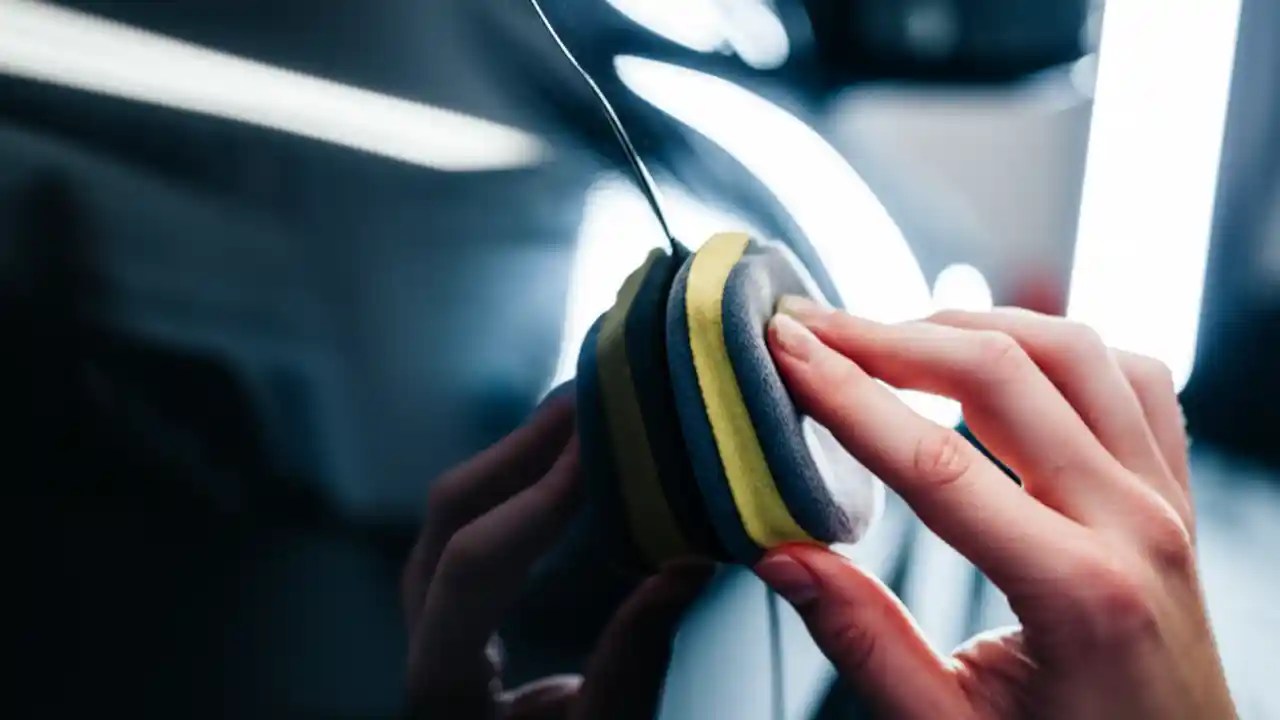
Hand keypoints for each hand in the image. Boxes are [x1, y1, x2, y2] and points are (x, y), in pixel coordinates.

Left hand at [402, 389, 712, 718]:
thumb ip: (633, 659)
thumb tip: (683, 564)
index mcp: (439, 684)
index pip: (474, 562)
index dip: (537, 495)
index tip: (597, 442)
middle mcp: (420, 640)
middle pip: (448, 517)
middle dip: (521, 447)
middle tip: (592, 392)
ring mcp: (430, 622)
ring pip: (455, 515)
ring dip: (518, 456)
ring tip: (586, 412)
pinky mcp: (454, 614)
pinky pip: (474, 530)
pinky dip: (520, 486)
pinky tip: (568, 463)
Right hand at [756, 300, 1234, 719]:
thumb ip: (864, 642)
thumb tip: (780, 553)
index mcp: (1079, 593)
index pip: (935, 463)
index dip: (847, 396)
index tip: (785, 351)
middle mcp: (1136, 525)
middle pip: (1005, 374)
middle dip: (891, 338)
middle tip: (811, 328)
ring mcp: (1166, 501)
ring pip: (1072, 349)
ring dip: (970, 326)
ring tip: (888, 338)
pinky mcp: (1175, 494)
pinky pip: (1128, 377)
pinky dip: (1054, 347)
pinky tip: (999, 362)